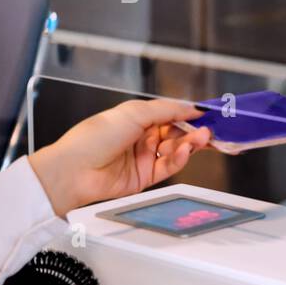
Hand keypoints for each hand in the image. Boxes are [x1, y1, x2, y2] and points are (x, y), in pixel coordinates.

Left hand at [28, 99, 211, 215]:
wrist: (75, 171)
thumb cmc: (93, 138)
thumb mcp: (133, 113)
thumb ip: (166, 109)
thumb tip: (190, 107)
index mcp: (135, 119)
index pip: (169, 115)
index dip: (188, 114)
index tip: (206, 114)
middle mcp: (140, 138)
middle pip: (175, 134)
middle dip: (193, 131)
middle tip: (210, 130)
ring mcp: (142, 158)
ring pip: (175, 151)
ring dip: (190, 144)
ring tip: (201, 140)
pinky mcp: (144, 178)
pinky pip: (168, 167)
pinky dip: (180, 159)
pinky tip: (185, 152)